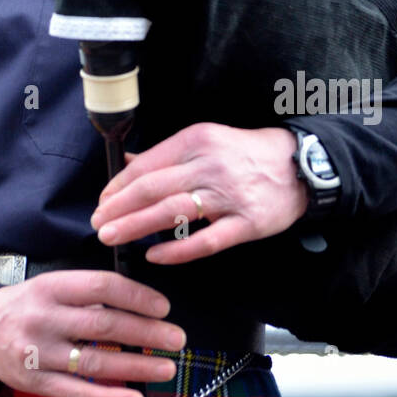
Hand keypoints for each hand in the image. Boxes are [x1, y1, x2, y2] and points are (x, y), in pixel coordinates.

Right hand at [0, 270, 186, 396]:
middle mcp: (44, 319)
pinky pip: (77, 394)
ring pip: (94, 363)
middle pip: (103, 326)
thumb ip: (88, 294)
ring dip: (136, 367)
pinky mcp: (36, 384)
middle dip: (146, 333)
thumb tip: (138, 305)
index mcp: (50, 287)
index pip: (101, 287)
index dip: (136, 296)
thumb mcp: (51, 286)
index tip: (163, 307)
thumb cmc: (27, 305)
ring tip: (165, 368)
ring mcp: (39, 354)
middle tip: (176, 338)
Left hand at [91, 123, 308, 265]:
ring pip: (172, 212)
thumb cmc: (244, 153)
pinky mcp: (246, 224)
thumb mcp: (205, 140)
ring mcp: (228, 196)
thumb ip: (167, 154)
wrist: (298, 165)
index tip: (102, 201)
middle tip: (97, 224)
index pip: (145, 165)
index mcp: (195, 141)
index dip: (118, 186)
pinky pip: (206, 241)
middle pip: (152, 188)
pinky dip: (177, 250)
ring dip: (135, 226)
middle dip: (117, 208)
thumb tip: (127, 163)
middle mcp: (208, 166)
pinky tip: (154, 256)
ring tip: (111, 237)